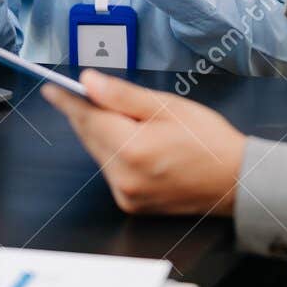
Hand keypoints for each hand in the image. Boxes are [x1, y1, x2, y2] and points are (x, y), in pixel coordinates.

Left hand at [41, 71, 246, 214]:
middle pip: (89, 137)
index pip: (88, 119)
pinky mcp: (131, 203)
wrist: (236, 181)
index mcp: (133, 150)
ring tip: (118, 114)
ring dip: (99, 132)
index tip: (51, 89)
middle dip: (84, 113)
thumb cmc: (208, 142)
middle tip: (79, 91)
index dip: (67, 101)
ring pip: (98, 153)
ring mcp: (126, 194)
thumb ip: (123, 95)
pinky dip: (111, 151)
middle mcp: (125, 178)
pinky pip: (110, 169)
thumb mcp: (168, 107)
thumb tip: (89, 82)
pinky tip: (128, 139)